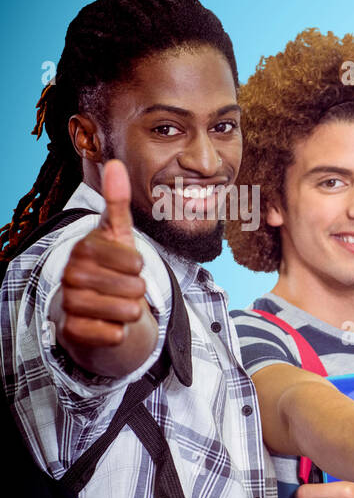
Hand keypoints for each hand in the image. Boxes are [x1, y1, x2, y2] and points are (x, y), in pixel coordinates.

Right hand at [57, 159, 146, 346]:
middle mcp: (72, 274)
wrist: (92, 312)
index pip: (135, 261)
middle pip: (135, 287)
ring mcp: (70, 303)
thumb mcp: (117, 236)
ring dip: (131, 312)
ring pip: (128, 311)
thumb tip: (114, 163)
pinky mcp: (73, 331)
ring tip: (117, 306)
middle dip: (139, 291)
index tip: (129, 267)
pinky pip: (114, 334)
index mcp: (85, 248)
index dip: (140, 268)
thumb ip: (118, 203)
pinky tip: (107, 324)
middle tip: (123, 289)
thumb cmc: (110, 270)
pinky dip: (119, 332)